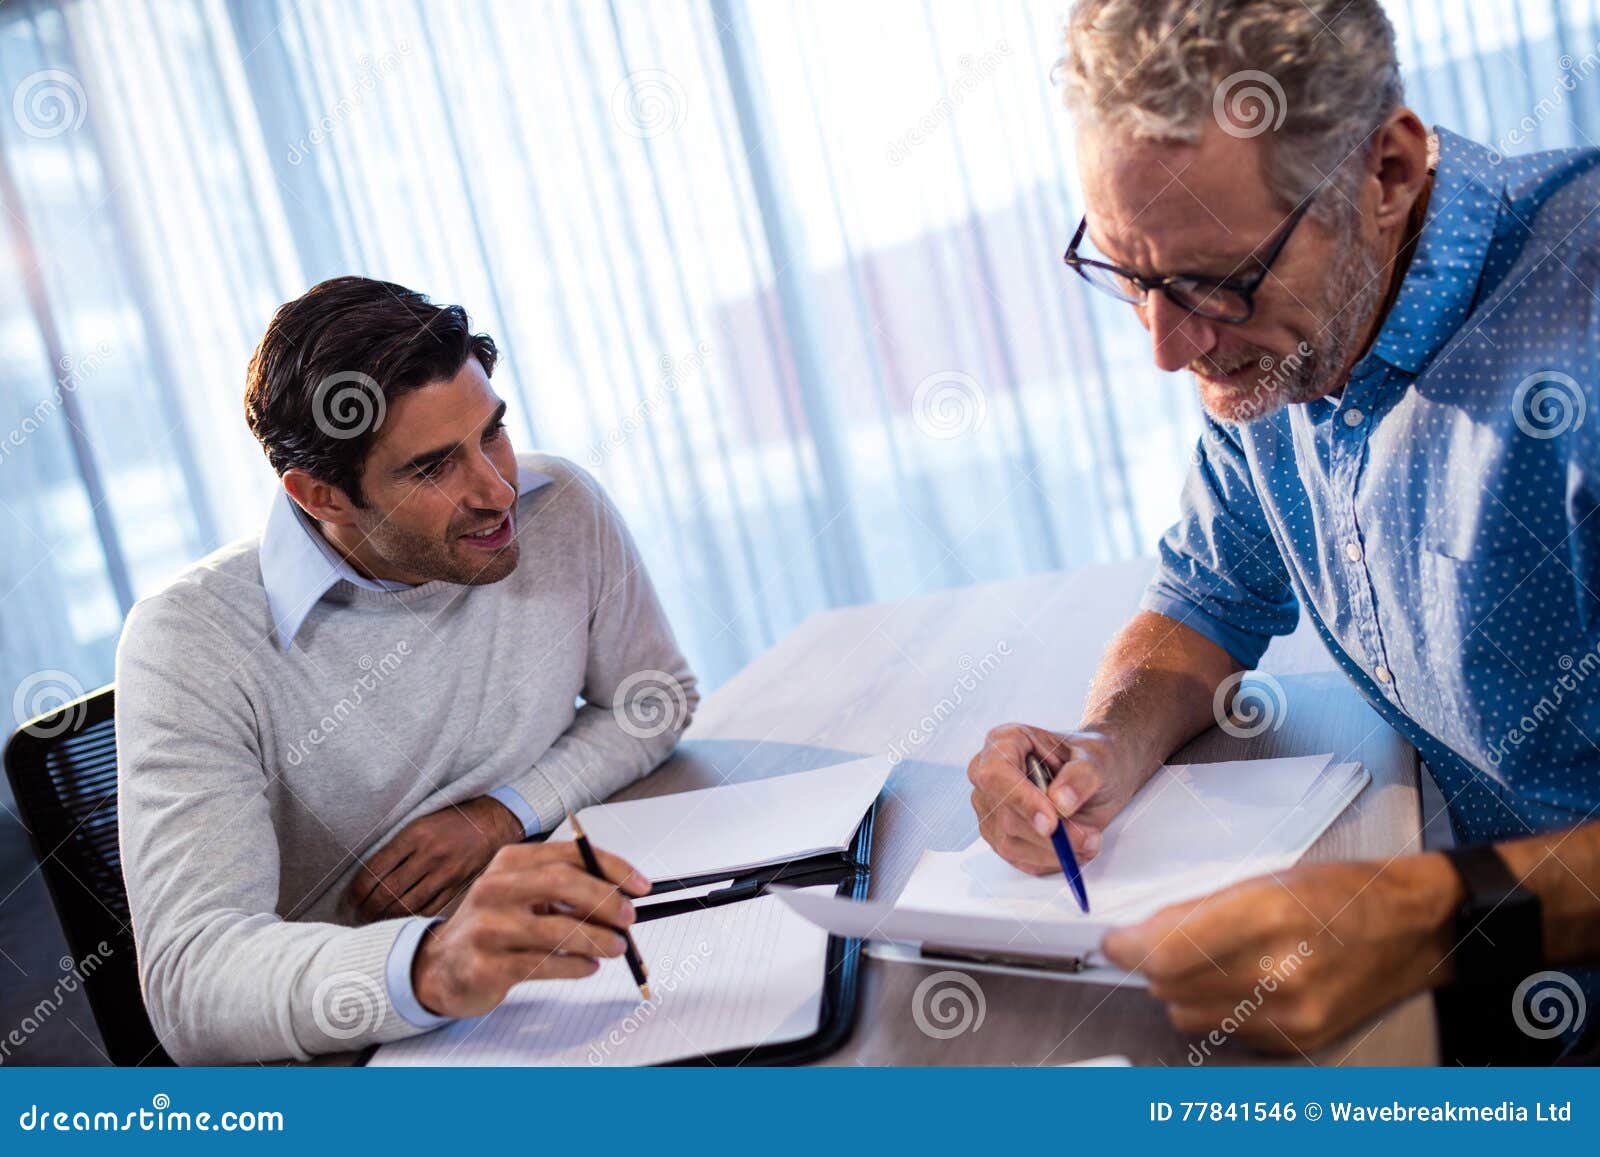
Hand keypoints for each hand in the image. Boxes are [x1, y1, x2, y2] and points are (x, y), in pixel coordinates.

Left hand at [345, 795, 524, 923]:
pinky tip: (400, 920)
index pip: (376, 869)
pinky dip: (411, 917)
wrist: (491, 821)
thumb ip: (397, 847)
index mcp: (414, 835)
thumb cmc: (450, 820)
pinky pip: (429, 908)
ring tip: (375, 921)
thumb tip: (369, 878)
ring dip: (386, 917)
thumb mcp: (420, 823)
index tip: (352, 898)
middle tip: (358, 915)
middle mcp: (429, 854)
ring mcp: (445, 872)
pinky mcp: (457, 885)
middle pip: (388, 890)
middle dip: (368, 908)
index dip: (358, 889)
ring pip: (407, 904)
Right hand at [412, 841, 650, 1018]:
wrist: (441, 967)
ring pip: (555, 929)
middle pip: (561, 883)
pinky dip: (574, 966)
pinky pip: (543, 965)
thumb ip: (566, 891)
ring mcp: (487, 928)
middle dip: (605, 900)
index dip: (611, 866)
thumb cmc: (494, 926)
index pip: (569, 853)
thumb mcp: (524, 895)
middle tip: (629, 918)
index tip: (640, 885)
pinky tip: (588, 966)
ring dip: (596, 939)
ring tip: (616, 948)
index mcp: (510, 862)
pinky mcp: (485, 966)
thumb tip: (623, 899)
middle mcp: (495, 888)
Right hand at [967, 723, 1136, 875]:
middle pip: (1005, 816)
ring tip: (1089, 840)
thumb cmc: (1092, 758)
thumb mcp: (1098, 758)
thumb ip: (1080, 777)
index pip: (996, 774)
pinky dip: (1051, 861)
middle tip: (1088, 836)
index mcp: (1005, 742)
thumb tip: (1060, 800)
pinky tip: (1075, 849)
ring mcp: (992, 808)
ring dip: (1054, 852)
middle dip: (1049, 836)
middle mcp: (990, 775)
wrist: (1099, 776)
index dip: (1020, 800)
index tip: (1051, 822)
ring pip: (1010, 843)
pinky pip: (1020, 859)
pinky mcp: (1001, 836)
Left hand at [1101, 855, 1460, 1053]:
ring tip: (1201, 961)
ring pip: (1190, 1016)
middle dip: (1151, 965)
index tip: (1115, 940)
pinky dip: (1214, 1009)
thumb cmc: (1346, 892)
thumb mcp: (1269, 878)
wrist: (1415, 928)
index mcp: (1270, 917)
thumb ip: (1200, 909)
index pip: (1166, 952)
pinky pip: (1225, 1033)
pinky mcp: (1300, 1039)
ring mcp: (1292, 1013)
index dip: (1128, 948)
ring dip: (1179, 990)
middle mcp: (1281, 973)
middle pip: (1171, 987)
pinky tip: (1236, 982)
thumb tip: (1144, 931)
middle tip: (1154, 943)